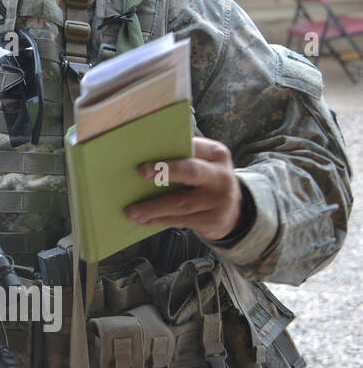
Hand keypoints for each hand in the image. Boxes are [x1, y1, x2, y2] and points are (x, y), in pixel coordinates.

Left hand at [125, 137, 245, 240]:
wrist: (234, 210)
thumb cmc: (206, 180)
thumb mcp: (203, 164)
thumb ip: (181, 158)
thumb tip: (141, 156)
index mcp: (216, 154)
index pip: (193, 147)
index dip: (172, 150)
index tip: (148, 156)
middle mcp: (221, 175)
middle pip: (191, 171)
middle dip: (165, 171)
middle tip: (141, 173)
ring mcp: (220, 200)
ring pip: (181, 203)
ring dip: (153, 207)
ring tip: (131, 211)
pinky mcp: (214, 220)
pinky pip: (182, 220)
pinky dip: (160, 220)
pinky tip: (144, 220)